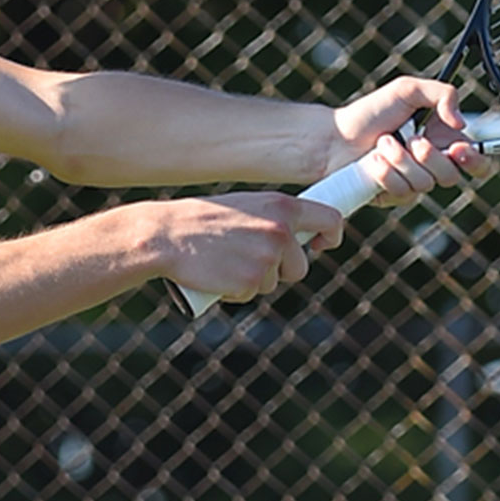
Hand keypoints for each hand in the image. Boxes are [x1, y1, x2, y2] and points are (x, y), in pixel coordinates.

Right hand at [153, 192, 344, 303]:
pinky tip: (217, 273)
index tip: (323, 245)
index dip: (332, 235)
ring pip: (273, 283)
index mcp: (282, 206)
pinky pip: (251, 294)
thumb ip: (274, 218)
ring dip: (254, 279)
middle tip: (249, 258)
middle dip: (280, 270)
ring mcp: (267, 258)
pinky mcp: (251, 281)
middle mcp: (281, 231)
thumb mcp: (245, 206)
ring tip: (225, 260)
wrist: (166, 236)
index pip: (330, 219)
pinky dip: (235, 290)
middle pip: (300, 266)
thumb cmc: (201, 220)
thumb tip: (296, 239)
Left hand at [330, 77, 490, 207]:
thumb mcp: (407, 90)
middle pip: (451, 176)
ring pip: (425, 184)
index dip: (475, 160)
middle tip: (413, 139)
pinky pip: (402, 193)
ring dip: (401, 160)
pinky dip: (386, 174)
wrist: (334, 136)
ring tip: (382, 143)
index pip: (475, 161)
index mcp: (440, 141)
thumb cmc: (369, 112)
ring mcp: (410, 183)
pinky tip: (372, 162)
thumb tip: (461, 124)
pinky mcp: (391, 197)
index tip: (459, 149)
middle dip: (430, 157)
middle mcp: (429, 165)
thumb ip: (443, 94)